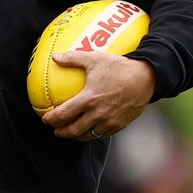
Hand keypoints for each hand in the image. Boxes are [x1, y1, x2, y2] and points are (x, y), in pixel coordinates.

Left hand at [41, 50, 155, 140]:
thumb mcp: (94, 58)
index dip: (52, 119)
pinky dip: (93, 134)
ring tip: (70, 133)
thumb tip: (55, 57)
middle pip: (74, 129)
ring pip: (88, 134)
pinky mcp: (120, 124)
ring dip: (76, 135)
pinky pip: (103, 134)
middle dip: (62, 132)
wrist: (146, 78)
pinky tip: (89, 130)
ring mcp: (110, 121)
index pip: (64, 114)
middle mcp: (98, 113)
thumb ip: (73, 58)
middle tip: (55, 130)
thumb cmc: (119, 67)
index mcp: (89, 99)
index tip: (45, 119)